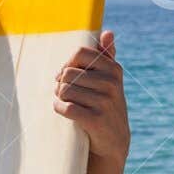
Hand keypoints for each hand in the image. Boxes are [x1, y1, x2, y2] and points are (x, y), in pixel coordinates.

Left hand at [53, 29, 129, 167]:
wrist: (113, 141)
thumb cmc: (105, 105)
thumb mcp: (109, 80)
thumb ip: (107, 56)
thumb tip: (108, 32)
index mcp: (113, 69)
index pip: (79, 54)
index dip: (67, 64)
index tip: (66, 76)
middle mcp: (111, 83)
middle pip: (68, 73)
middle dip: (61, 83)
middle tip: (64, 93)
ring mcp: (105, 102)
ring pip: (65, 90)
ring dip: (59, 97)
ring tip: (66, 102)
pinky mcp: (96, 120)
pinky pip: (66, 107)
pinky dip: (59, 108)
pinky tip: (63, 110)